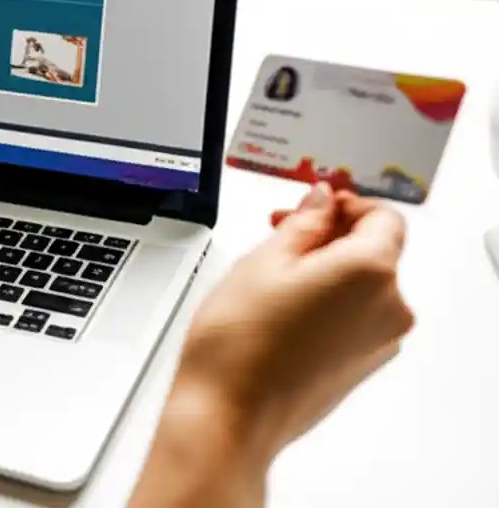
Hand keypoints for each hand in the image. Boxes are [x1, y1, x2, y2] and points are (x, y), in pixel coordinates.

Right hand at [174, 182, 413, 458]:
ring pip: (362, 285)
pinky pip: (353, 317)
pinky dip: (326, 302)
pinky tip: (280, 307)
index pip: (382, 216)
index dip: (345, 203)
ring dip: (325, 268)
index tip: (313, 204)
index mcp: (372, 271)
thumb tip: (321, 202)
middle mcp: (388, 309)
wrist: (229, 415)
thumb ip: (304, 221)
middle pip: (374, 251)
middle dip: (330, 235)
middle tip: (281, 231)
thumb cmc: (240, 344)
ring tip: (270, 274)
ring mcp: (378, 342)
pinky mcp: (361, 366)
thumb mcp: (264, 259)